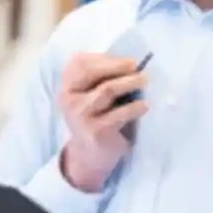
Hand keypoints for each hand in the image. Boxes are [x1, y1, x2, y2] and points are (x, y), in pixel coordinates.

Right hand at [58, 53, 149, 190]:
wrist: (89, 154)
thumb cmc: (96, 116)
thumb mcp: (91, 94)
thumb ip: (102, 78)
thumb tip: (131, 63)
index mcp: (67, 85)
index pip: (80, 62)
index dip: (105, 58)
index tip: (128, 61)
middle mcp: (69, 98)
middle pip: (92, 72)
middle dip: (118, 66)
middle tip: (138, 68)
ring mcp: (81, 115)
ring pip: (107, 89)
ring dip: (129, 82)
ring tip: (144, 81)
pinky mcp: (96, 131)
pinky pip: (119, 114)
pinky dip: (135, 107)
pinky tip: (144, 105)